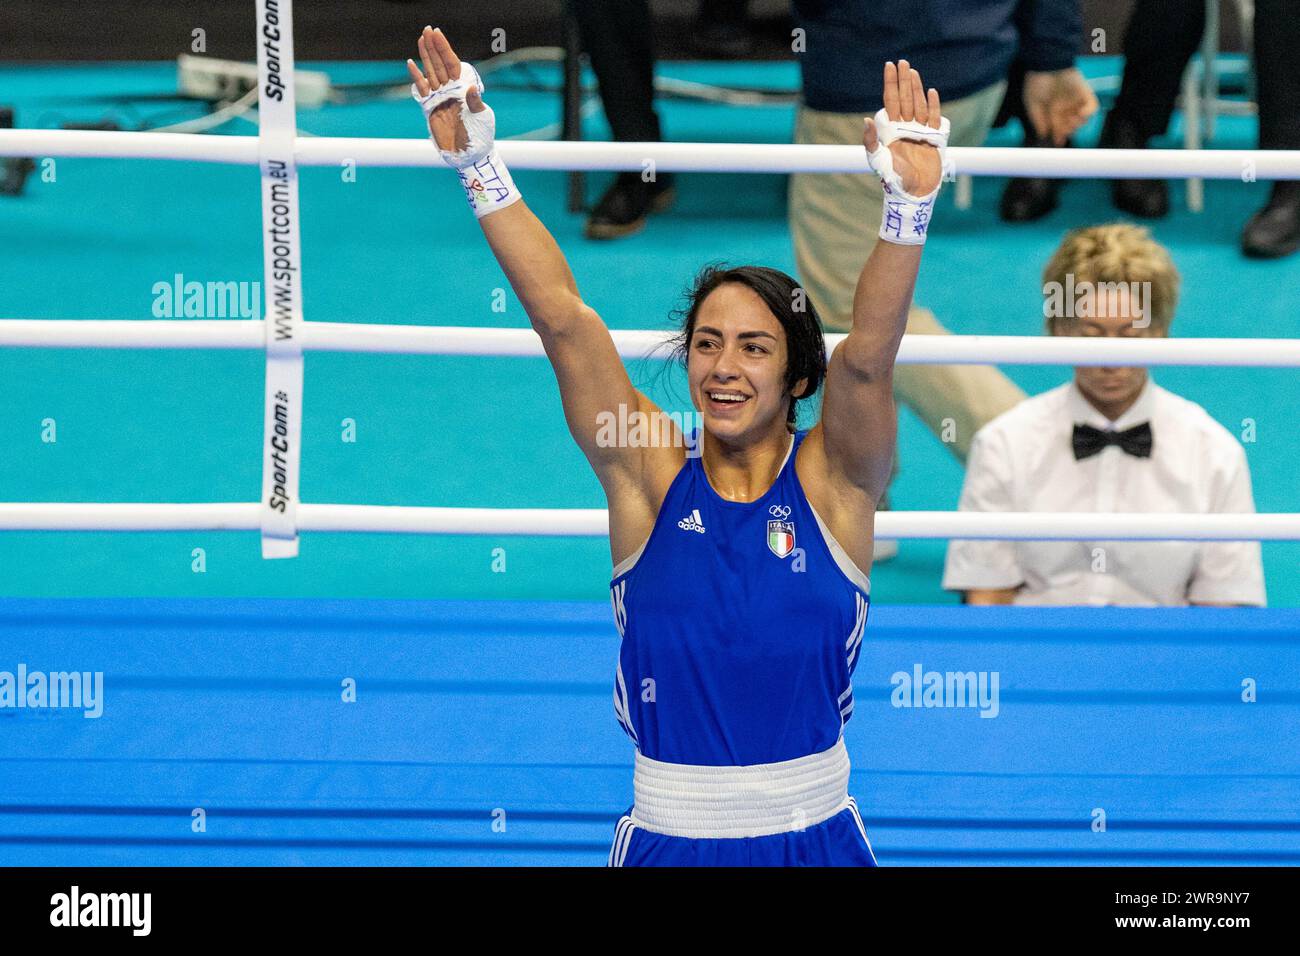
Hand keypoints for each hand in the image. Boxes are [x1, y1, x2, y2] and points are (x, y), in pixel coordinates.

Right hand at [406, 25, 485, 152]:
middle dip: (433, 47)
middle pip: (440, 64)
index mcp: (463, 89)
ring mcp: (439, 98)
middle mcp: (450, 91)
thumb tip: (472, 88)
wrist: (469, 156)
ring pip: (431, 73)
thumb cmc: (480, 136)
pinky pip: (422, 90)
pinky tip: (411, 64)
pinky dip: (417, 77)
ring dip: (425, 56)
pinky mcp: (430, 109)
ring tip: (420, 40)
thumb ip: (475, 102)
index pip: (452, 64)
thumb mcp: (482, 117)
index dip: (444, 48)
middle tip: (426, 30)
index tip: (437, 34)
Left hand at [863, 61, 943, 196]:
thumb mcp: (876, 160)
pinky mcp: (934, 138)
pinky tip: (931, 92)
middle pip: (905, 98)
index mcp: (891, 129)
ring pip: (918, 104)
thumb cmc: (891, 178)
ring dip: (916, 88)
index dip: (890, 84)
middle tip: (902, 61)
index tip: (889, 66)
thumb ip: (870, 141)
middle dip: (903, 80)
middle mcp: (905, 126)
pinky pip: (933, 118)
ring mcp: (920, 130)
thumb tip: (866, 120)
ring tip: (912, 72)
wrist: (911, 192)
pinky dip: (933, 105)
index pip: (891, 100)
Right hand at [1023, 67, 1097, 145]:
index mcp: (1052, 109)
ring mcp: (1076, 99)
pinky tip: (1079, 114)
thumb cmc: (1036, 81)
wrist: (1047, 63)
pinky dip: (1088, 113)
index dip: (1059, 135)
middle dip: (1068, 130)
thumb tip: (1043, 134)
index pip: (1059, 126)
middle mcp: (1065, 106)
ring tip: (1071, 121)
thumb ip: (1038, 119)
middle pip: (1071, 125)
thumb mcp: (1032, 104)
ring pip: (1082, 119)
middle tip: (1062, 129)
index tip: (1057, 141)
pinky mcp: (1084, 92)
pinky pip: (1092, 107)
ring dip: (1078, 124)